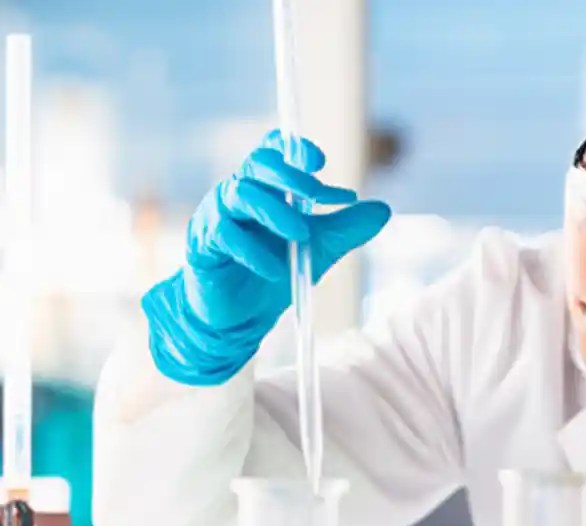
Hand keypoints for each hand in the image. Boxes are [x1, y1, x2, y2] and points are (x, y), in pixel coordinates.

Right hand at [142, 130, 391, 384]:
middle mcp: (238, 193)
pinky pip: (225, 235)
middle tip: (322, 196)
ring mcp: (216, 215)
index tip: (321, 161)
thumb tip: (383, 209)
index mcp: (264, 187)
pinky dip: (253, 251)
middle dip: (292, 175)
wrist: (240, 318)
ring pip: (241, 193)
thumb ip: (345, 228)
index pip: (273, 150)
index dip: (293, 147)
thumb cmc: (273, 274)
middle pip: (258, 163)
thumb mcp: (318, 250)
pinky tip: (274, 270)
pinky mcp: (203, 244)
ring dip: (275, 211)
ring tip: (303, 234)